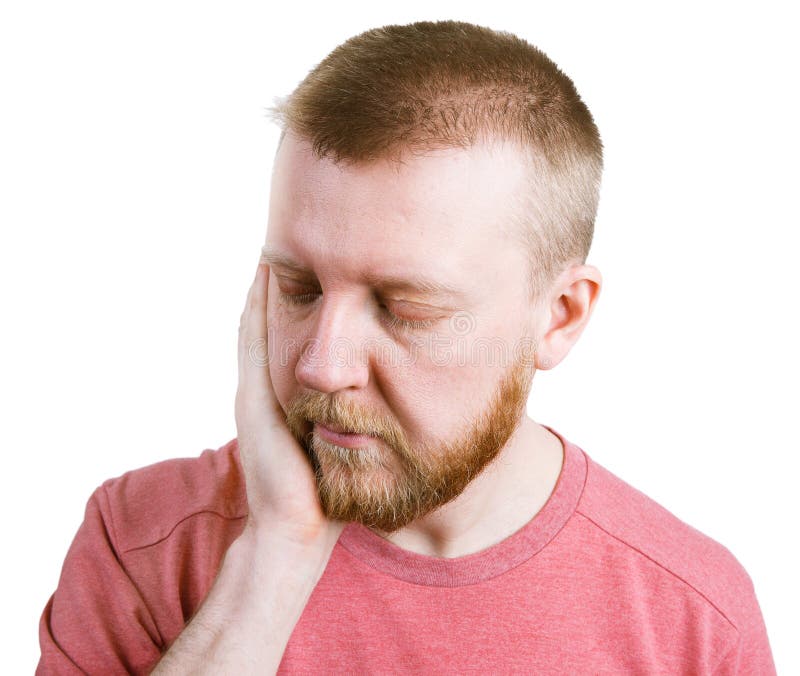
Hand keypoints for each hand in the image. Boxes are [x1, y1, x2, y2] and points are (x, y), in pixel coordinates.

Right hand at [235, 258, 342, 546]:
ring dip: (264, 287)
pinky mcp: (252, 401)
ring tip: (272, 248)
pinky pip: (252, 340)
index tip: (310, 271)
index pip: (286, 338)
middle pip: (266, 323)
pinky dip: (256, 307)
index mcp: (285, 399)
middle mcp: (264, 390)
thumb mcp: (337, 445)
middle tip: (284, 244)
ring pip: (256, 324)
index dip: (293, 303)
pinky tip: (265, 274)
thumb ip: (348, 420)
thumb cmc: (325, 495)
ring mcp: (254, 393)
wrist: (296, 533)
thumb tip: (381, 400)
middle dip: (276, 286)